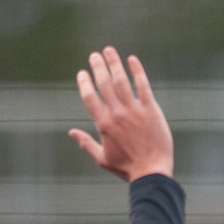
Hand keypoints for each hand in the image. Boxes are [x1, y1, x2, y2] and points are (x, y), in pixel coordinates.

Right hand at [69, 47, 173, 182]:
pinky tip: (133, 59)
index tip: (82, 72)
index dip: (84, 82)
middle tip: (95, 55)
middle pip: (104, 83)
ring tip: (109, 51)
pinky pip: (142, 86)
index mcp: (103, 123)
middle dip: (98, 66)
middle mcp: (116, 113)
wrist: (152, 172)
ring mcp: (134, 110)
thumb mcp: (102, 158)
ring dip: (114, 63)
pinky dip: (137, 71)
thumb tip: (71, 132)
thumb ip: (85, 143)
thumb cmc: (127, 167)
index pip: (89, 96)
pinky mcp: (151, 110)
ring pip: (121, 81)